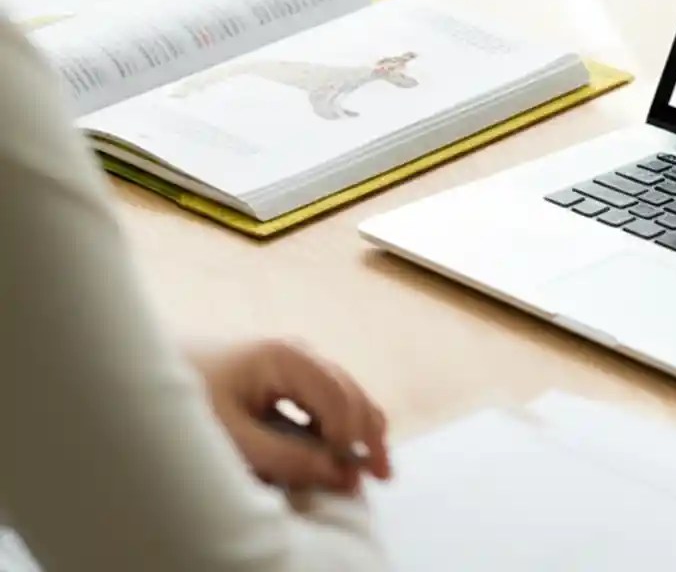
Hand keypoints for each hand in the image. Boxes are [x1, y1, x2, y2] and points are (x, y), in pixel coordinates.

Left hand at [190, 340, 392, 492]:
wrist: (139, 377)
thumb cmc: (183, 403)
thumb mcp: (232, 437)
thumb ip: (286, 457)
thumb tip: (340, 474)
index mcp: (285, 356)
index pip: (337, 397)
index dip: (351, 438)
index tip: (351, 477)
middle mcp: (297, 351)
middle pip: (350, 392)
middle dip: (368, 434)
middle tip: (384, 476)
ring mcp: (293, 360)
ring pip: (344, 393)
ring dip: (359, 429)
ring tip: (372, 466)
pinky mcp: (284, 374)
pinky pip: (324, 398)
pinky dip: (339, 424)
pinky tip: (343, 450)